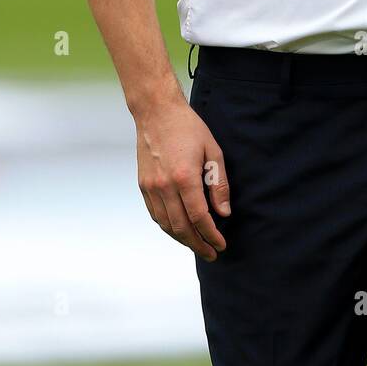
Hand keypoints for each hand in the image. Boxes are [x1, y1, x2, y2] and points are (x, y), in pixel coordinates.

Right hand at [136, 93, 229, 261]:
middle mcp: (164, 186)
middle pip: (181, 228)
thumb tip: (224, 213)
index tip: (221, 245)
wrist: (156, 112)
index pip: (199, 218)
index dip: (211, 235)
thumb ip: (219, 184)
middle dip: (198, 244)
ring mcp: (151, 187)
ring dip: (182, 239)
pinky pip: (155, 214)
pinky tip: (179, 230)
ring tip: (197, 245)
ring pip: (166, 225)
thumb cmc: (188, 127)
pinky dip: (168, 227)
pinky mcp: (143, 185)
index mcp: (184, 177)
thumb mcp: (213, 150)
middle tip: (211, 253)